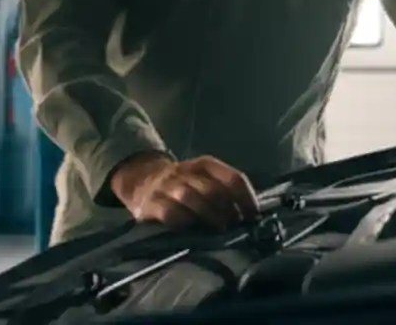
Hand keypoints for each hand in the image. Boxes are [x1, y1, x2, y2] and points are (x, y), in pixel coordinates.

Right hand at [109, 152, 260, 230]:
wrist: (142, 180)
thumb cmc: (183, 184)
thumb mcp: (203, 178)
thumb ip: (224, 191)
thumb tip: (251, 214)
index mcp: (205, 165)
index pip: (233, 178)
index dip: (246, 199)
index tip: (253, 216)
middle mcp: (186, 172)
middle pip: (213, 189)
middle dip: (228, 210)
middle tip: (236, 226)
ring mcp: (167, 186)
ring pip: (191, 197)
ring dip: (210, 216)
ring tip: (220, 230)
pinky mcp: (151, 204)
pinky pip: (169, 213)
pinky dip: (183, 222)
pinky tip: (192, 231)